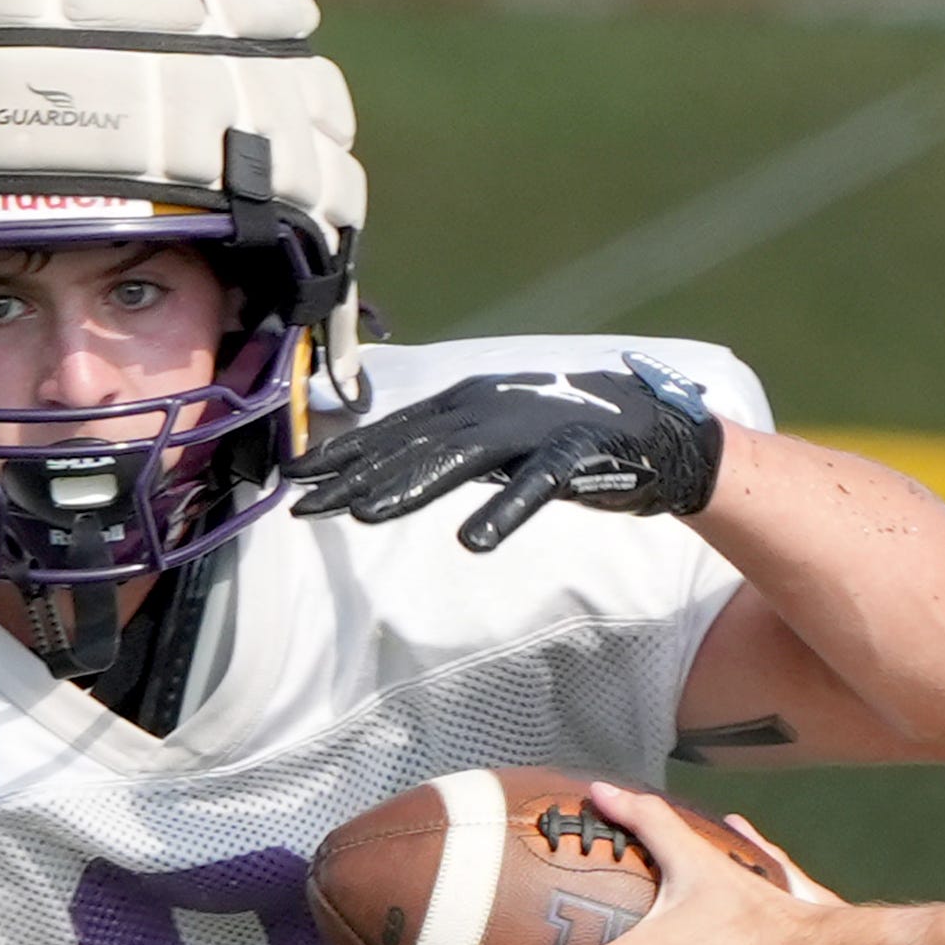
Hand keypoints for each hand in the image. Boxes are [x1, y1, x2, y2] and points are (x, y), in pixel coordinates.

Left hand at [287, 352, 724, 549]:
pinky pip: (533, 488)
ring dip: (410, 486)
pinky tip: (474, 541)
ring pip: (459, 460)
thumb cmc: (564, 437)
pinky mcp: (573, 458)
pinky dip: (503, 511)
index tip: (292, 478)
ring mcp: (531, 430)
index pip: (392, 432)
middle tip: (304, 507)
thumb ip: (447, 445)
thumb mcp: (495, 436)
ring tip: (365, 513)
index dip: (341, 455)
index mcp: (466, 403)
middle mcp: (489, 408)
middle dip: (354, 476)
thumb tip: (386, 465)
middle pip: (410, 446)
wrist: (653, 432)